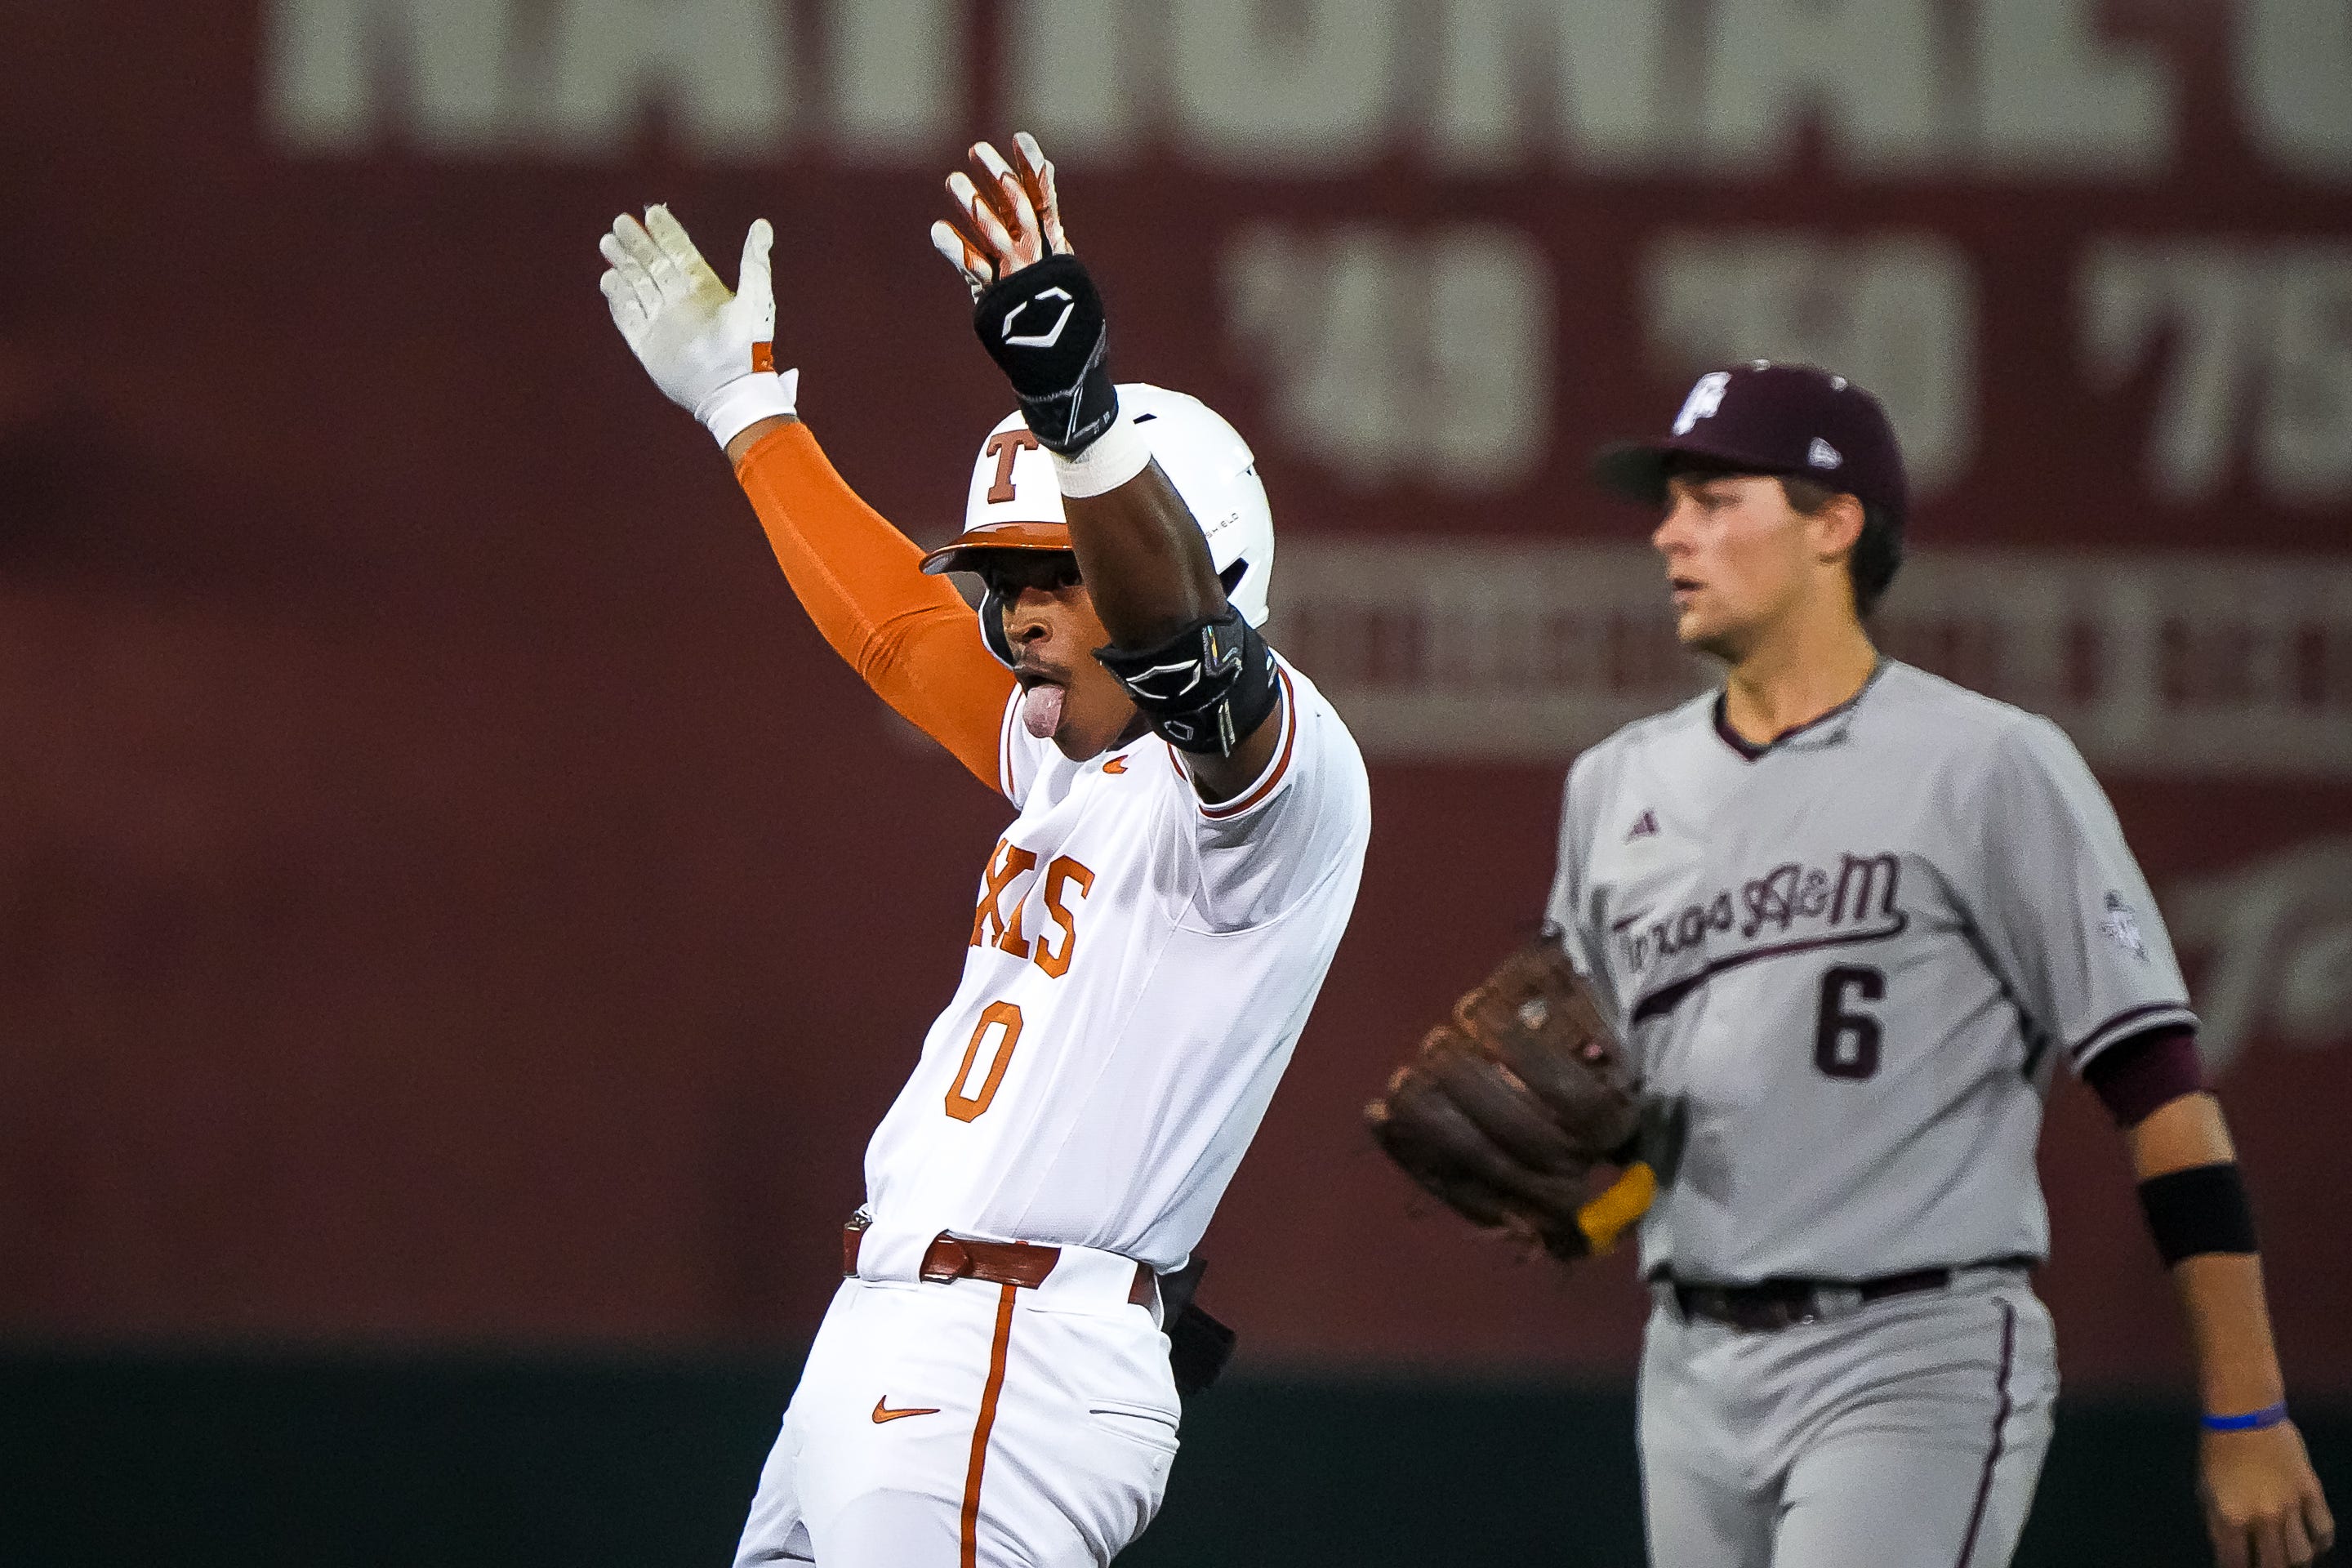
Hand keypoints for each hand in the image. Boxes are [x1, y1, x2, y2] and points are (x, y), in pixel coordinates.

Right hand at [598, 206, 794, 447]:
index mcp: (705, 289)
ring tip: (607, 242)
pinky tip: (608, 280)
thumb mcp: (756, 299)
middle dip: (637, 243)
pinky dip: (617, 298)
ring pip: (637, 285)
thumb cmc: (748, 347)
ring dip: (623, 264)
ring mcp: (663, 322)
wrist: (731, 391)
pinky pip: (628, 316)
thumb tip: (763, 225)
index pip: (681, 252)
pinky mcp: (648, 344)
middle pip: (654, 264)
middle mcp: (682, 302)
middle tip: (620, 221)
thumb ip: (755, 262)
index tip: (652, 211)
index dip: (667, 232)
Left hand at [930, 132, 1070, 298]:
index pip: (1041, 195)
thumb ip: (1041, 204)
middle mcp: (1032, 249)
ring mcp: (1012, 270)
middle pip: (1016, 208)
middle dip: (999, 178)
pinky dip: (956, 248)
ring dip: (974, 205)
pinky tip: (938, 229)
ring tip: (954, 180)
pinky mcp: (992, 291)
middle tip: (977, 149)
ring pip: (993, 233)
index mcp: (1048, 235)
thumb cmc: (1045, 284)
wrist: (1050, 339)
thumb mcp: (1051, 243)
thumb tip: (1045, 164)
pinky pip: (973, 267)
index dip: (1031, 167)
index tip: (1020, 138)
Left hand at [2202, 1421, 2335, 1567]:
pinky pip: (2324, 1529)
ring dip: (2295, 1561)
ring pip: (2303, 1556)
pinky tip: (2311, 1541)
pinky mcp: (2311, 1491)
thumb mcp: (2206, 1489)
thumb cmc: (2217, 1449)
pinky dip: (2319, 1542)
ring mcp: (2291, 1505)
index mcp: (2231, 1516)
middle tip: (2264, 1564)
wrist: (2244, 1413)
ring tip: (2287, 1557)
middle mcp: (2264, 1516)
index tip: (2237, 1567)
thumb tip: (2230, 1550)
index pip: (2236, 1563)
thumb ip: (2219, 1523)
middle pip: (2276, 1565)